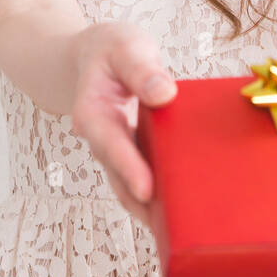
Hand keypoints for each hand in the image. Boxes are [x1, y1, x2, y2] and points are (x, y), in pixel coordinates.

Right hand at [68, 22, 176, 225]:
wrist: (93, 56)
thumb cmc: (110, 50)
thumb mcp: (125, 47)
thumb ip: (142, 69)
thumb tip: (164, 93)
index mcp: (92, 113)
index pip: (111, 145)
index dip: (129, 168)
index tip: (147, 191)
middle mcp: (100, 139)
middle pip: (120, 177)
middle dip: (143, 202)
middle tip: (173, 226)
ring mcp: (115, 151)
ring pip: (129, 186)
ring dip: (151, 208)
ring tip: (181, 230)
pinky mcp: (131, 154)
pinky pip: (143, 178)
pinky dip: (159, 195)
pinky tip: (184, 210)